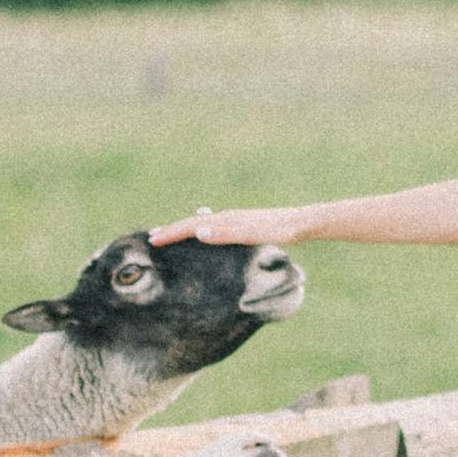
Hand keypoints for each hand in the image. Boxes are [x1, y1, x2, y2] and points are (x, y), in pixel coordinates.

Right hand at [149, 207, 294, 245]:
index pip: (192, 226)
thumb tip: (200, 231)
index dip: (172, 232)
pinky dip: (202, 231)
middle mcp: (229, 217)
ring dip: (186, 230)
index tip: (153, 239)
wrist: (304, 223)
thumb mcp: (254, 234)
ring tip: (172, 235)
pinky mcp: (245, 225)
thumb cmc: (281, 230)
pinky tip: (206, 236)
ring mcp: (237, 220)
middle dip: (174, 229)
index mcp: (228, 220)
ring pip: (204, 224)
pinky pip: (215, 228)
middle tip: (154, 237)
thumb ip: (228, 234)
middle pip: (194, 222)